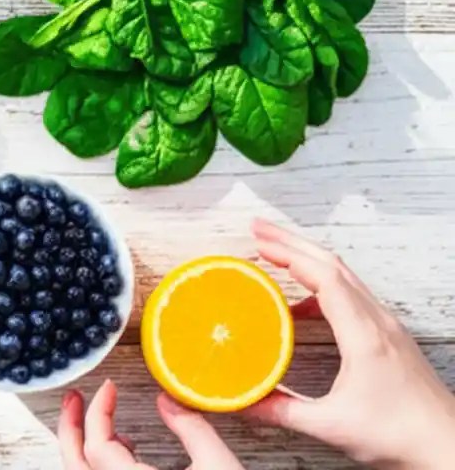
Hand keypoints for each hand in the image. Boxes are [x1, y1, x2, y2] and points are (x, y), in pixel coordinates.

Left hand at [57, 379, 244, 468]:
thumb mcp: (218, 465)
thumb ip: (191, 428)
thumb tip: (167, 400)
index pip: (97, 445)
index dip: (98, 411)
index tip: (109, 387)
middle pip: (75, 463)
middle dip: (70, 427)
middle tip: (75, 398)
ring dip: (84, 447)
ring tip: (101, 421)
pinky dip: (101, 465)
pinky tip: (125, 449)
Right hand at [245, 220, 454, 468]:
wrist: (445, 449)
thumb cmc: (400, 436)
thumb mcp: (331, 425)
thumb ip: (283, 411)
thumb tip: (243, 401)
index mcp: (364, 335)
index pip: (326, 277)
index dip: (290, 254)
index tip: (259, 243)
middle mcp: (378, 322)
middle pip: (333, 265)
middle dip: (293, 242)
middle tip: (259, 230)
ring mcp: (386, 328)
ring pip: (345, 277)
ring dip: (308, 260)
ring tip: (275, 256)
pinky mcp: (388, 338)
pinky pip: (352, 297)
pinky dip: (322, 287)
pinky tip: (302, 306)